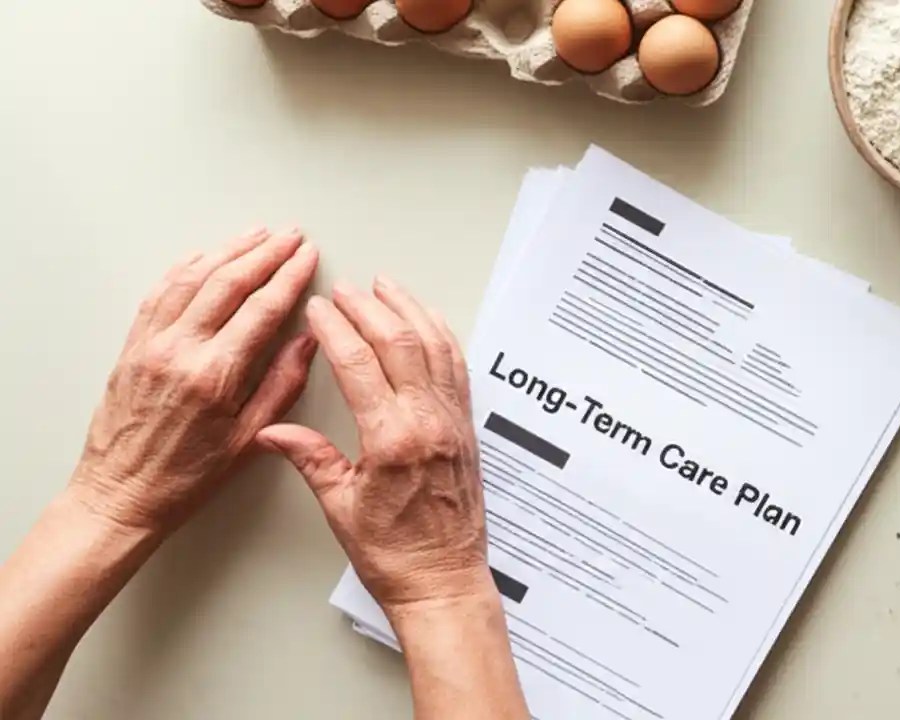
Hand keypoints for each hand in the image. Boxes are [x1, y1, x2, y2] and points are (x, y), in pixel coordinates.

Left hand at [70, 228, 319, 535]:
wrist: (120, 495)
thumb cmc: (184, 478)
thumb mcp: (248, 440)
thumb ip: (281, 386)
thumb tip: (308, 342)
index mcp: (213, 377)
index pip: (261, 309)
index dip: (289, 276)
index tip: (308, 257)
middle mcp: (178, 352)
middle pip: (228, 282)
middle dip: (265, 252)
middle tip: (291, 236)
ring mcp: (150, 345)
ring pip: (192, 278)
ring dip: (228, 250)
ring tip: (256, 235)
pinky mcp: (133, 346)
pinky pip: (160, 292)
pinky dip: (186, 266)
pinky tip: (205, 256)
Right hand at [257, 277, 490, 607]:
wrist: (443, 581)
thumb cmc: (395, 555)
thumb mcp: (339, 507)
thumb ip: (310, 459)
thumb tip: (275, 431)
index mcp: (392, 440)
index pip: (358, 364)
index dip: (335, 329)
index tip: (317, 308)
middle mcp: (428, 423)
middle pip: (399, 343)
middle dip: (368, 308)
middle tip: (344, 289)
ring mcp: (452, 422)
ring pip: (434, 347)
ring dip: (409, 310)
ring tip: (385, 287)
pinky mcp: (467, 428)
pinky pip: (457, 368)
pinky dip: (441, 336)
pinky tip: (428, 320)